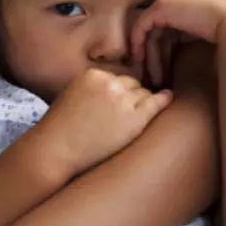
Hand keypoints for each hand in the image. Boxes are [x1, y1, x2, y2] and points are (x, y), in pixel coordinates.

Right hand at [43, 68, 172, 176]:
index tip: (118, 100)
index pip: (117, 77)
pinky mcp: (134, 120)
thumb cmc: (60, 127)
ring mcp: (123, 101)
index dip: (119, 90)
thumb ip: (94, 87)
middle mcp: (110, 84)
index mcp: (94, 75)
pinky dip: (163, 100)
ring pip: (144, 94)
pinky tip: (169, 97)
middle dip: (132, 95)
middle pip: (133, 83)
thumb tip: (115, 87)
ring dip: (143, 102)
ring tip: (142, 112)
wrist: (55, 150)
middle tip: (129, 110)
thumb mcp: (73, 94)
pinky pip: (155, 104)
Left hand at [131, 0, 225, 80]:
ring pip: (149, 29)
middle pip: (158, 24)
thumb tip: (191, 46)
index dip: (167, 43)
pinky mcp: (161, 6)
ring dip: (148, 56)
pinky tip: (142, 65)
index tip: (167, 65)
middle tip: (152, 75)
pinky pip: (141, 27)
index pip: (171, 18)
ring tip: (152, 80)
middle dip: (154, 51)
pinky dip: (139, 46)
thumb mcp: (216, 26)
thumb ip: (198, 31)